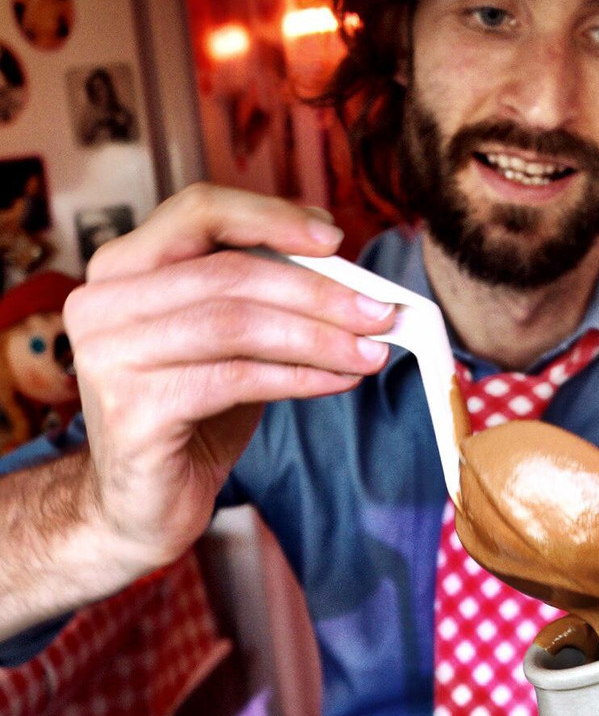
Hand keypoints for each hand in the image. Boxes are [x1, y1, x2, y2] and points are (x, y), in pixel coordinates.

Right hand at [65, 184, 395, 575]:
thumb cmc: (191, 413)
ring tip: (370, 351)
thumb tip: (343, 261)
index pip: (198, 211)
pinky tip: (337, 381)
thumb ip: (262, 293)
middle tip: (379, 311)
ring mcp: (110, 356)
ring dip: (317, 336)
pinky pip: (234, 379)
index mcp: (121, 267)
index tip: (337, 239)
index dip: (271, 217)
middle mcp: (102, 303)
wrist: (143, 504)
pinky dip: (298, 377)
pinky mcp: (132, 410)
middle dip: (316, 291)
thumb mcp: (226, 341)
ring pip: (234, 324)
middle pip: (227, 272)